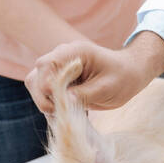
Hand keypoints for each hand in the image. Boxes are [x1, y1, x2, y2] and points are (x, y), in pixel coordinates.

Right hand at [25, 37, 158, 112]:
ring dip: (46, 101)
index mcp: (75, 52)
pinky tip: (67, 107)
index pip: (46, 66)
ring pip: (34, 84)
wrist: (129, 74)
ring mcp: (57, 66)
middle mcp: (61, 56)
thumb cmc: (123, 78)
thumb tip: (63, 101)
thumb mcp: (107, 88)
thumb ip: (84, 94)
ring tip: (67, 109)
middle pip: (35, 77)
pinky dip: (49, 102)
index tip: (65, 102)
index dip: (49, 88)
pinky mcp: (56, 77)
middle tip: (66, 110)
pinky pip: (41, 91)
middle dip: (45, 98)